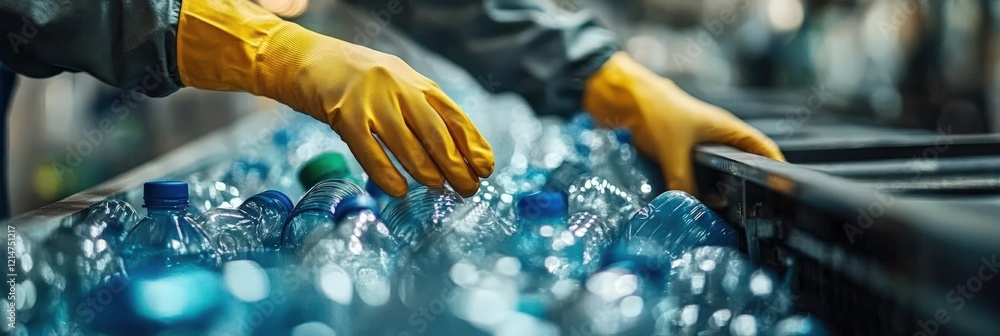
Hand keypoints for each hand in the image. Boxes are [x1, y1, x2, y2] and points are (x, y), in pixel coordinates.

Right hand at [176, 0, 493, 196]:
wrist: (305, 60)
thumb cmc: (355, 79)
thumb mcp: (396, 84)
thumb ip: (422, 109)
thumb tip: (454, 149)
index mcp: (414, 81)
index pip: (454, 116)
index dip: (473, 144)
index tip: (486, 168)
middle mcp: (398, 88)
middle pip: (436, 134)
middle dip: (457, 165)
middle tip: (468, 189)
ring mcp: (371, 101)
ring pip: (408, 145)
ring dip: (428, 172)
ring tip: (440, 190)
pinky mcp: (344, 116)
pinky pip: (371, 152)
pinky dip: (388, 175)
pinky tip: (401, 191)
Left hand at [583, 52, 784, 194]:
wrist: (626, 98)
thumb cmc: (655, 113)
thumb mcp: (672, 154)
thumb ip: (684, 183)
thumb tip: (694, 209)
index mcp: (726, 128)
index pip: (763, 148)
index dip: (776, 167)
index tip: (783, 191)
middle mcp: (718, 133)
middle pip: (744, 161)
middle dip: (749, 184)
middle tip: (753, 210)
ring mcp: (701, 139)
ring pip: (721, 167)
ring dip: (722, 186)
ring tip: (727, 210)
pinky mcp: (683, 146)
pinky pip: (700, 169)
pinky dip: (702, 184)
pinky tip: (698, 198)